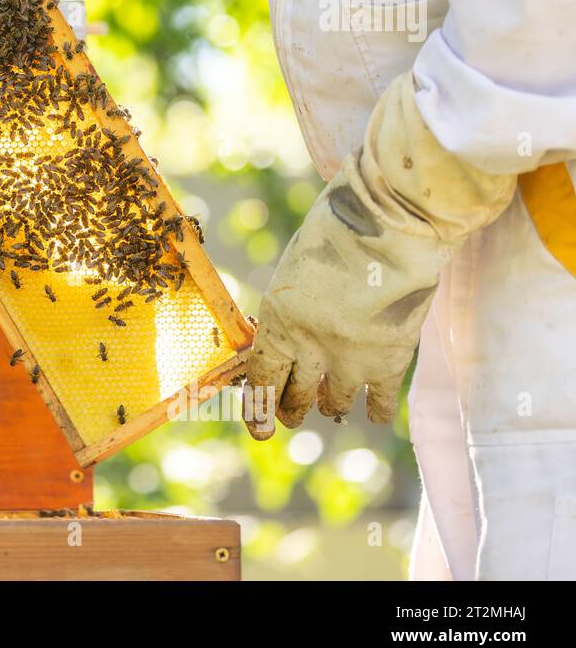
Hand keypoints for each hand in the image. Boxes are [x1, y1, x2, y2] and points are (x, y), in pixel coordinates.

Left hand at [244, 71, 515, 438]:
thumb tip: (293, 326)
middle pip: (293, 394)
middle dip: (290, 409)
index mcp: (278, 318)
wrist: (391, 223)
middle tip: (290, 417)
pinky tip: (375, 412)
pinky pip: (380, 401)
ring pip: (334, 402)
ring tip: (330, 408)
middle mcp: (308, 345)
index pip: (261, 374)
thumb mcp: (299, 264)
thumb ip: (294, 302)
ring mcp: (349, 358)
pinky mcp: (390, 361)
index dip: (257, 403)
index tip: (257, 423)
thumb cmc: (340, 226)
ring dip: (330, 406)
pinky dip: (377, 409)